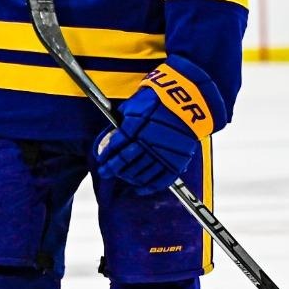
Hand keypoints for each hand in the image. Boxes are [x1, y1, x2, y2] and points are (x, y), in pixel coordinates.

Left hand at [91, 65, 210, 194]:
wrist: (188, 99)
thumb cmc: (158, 99)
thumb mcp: (133, 106)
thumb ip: (120, 124)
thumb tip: (107, 142)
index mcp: (135, 127)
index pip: (115, 148)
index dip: (105, 157)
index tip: (101, 162)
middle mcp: (148, 142)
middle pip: (125, 162)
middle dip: (112, 169)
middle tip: (105, 172)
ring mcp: (163, 153)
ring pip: (141, 173)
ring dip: (128, 177)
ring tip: (123, 176)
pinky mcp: (177, 161)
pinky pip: (160, 181)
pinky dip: (148, 188)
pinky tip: (139, 189)